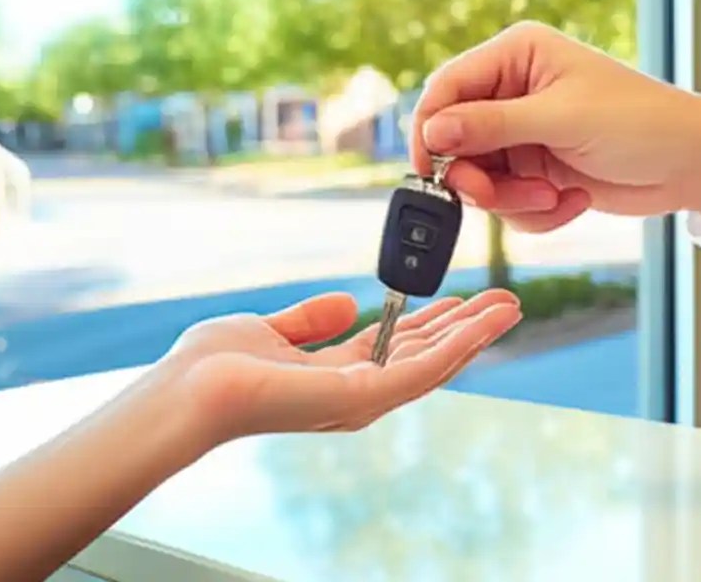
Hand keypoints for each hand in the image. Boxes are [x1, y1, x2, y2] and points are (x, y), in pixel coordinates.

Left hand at [162, 290, 520, 446]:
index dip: (434, 322)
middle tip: (506, 302)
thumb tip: (348, 303)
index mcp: (338, 375)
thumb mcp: (272, 330)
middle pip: (428, 355)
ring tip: (511, 307)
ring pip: (437, 362)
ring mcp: (365, 398)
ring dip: (477, 334)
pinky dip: (461, 344)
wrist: (189, 391)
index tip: (461, 301)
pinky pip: (426, 368)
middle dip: (467, 328)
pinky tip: (484, 324)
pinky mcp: (367, 397)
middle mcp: (358, 392)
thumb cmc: (212, 368)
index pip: (400, 348)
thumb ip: (311, 321)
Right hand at [410, 21, 700, 230]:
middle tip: (492, 196)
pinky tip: (572, 201)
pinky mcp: (536, 171)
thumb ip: (491, 125)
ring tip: (554, 196)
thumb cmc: (641, 122)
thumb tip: (433, 131)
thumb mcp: (561, 119)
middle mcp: (512, 91)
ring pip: (479, 180)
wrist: (693, 165)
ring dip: (513, 200)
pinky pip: (506, 203)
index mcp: (516, 54)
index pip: (446, 87)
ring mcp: (523, 135)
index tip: (432, 169)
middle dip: (479, 177)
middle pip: (455, 141)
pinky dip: (535, 212)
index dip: (431, 129)